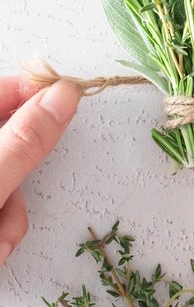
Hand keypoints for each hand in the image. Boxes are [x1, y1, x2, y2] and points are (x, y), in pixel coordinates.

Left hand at [0, 78, 80, 265]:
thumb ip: (24, 140)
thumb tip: (62, 98)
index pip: (2, 89)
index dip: (37, 93)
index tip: (66, 101)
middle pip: (9, 137)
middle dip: (24, 169)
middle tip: (21, 188)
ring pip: (7, 175)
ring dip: (12, 210)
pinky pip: (0, 201)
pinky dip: (2, 224)